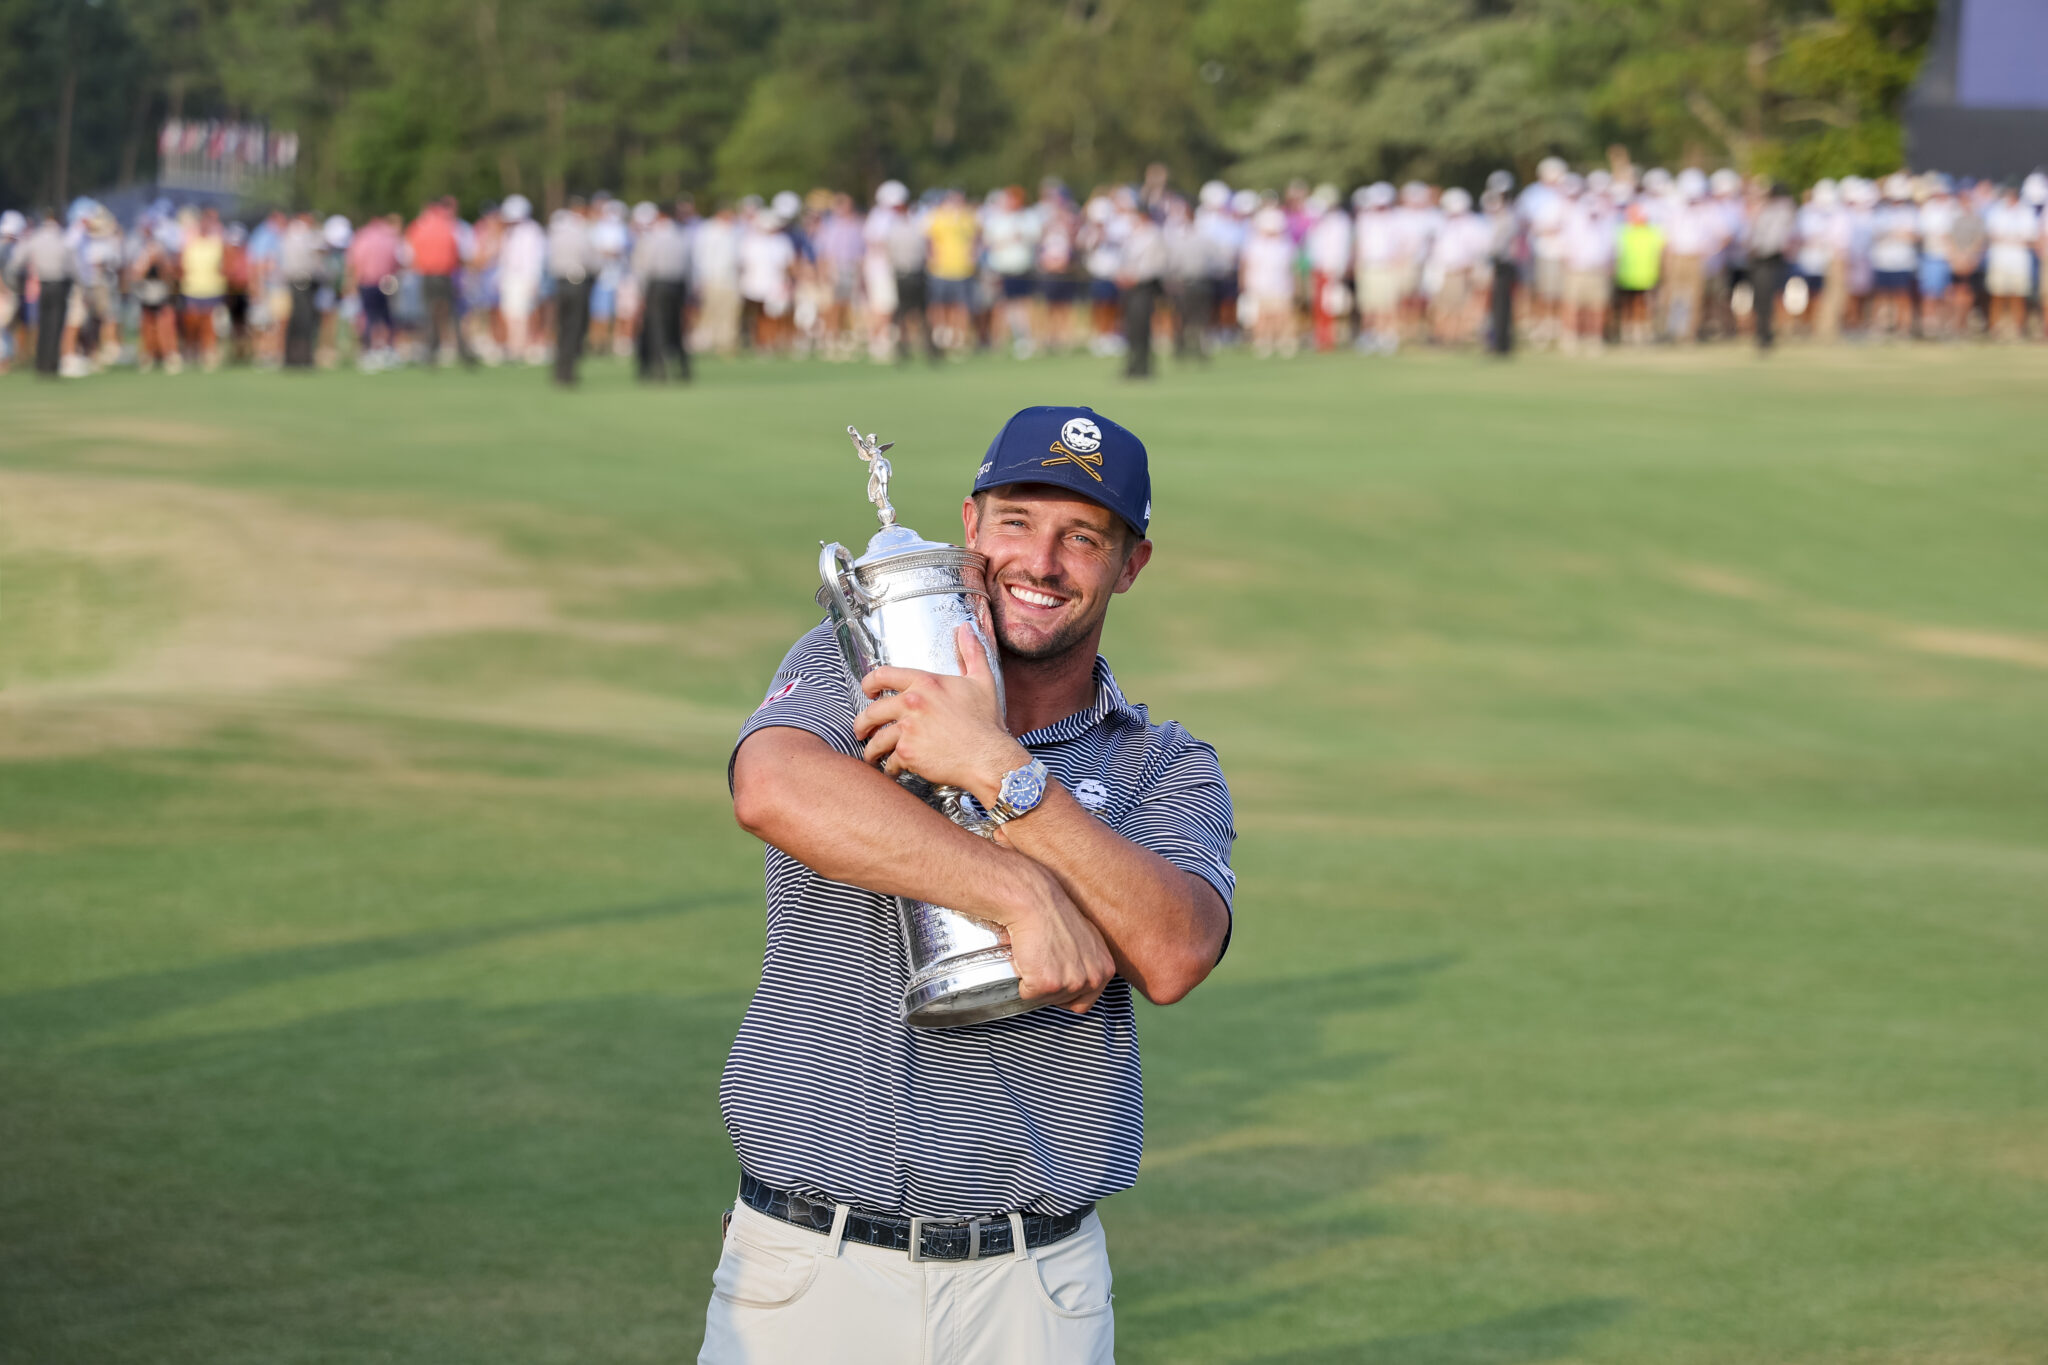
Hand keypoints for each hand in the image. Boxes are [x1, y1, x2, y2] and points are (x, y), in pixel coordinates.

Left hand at [853, 625, 1025, 803]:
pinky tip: (892, 770)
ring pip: (877, 739)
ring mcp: (907, 729)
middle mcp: (911, 703)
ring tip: (871, 756)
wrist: (989, 757)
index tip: (867, 691)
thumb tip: (966, 628)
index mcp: (925, 682)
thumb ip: (972, 652)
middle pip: (872, 711)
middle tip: (861, 730)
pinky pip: (889, 761)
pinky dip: (889, 768)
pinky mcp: (908, 753)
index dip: (869, 683)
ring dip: (871, 749)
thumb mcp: (982, 680)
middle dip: (862, 723)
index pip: (883, 675)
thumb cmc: (986, 721)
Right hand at [995, 866, 1116, 1014]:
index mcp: (1106, 969)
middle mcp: (1094, 978)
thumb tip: (1082, 978)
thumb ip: (1090, 962)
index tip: (1056, 976)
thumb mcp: (1087, 940)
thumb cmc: (1055, 914)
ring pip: (1045, 999)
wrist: (1034, 901)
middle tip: (1043, 960)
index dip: (1065, 991)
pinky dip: (1022, 979)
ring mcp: (1072, 982)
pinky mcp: (1048, 983)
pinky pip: (1028, 994)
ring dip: (1035, 982)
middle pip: (1064, 1003)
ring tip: (1036, 955)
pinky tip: (1027, 957)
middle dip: (1049, 987)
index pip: (1085, 1001)